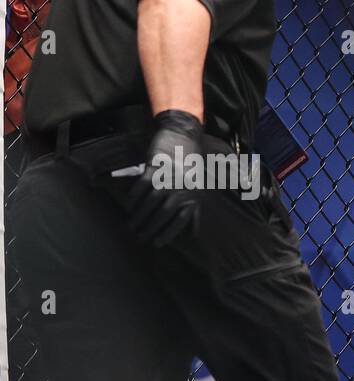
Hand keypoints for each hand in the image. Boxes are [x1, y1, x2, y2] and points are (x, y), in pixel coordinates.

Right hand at [119, 110, 203, 245]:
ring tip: (131, 225)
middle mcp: (181, 189)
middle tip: (139, 237)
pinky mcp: (155, 168)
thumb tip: (192, 232)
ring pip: (151, 202)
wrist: (183, 136)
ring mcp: (167, 178)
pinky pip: (142, 187)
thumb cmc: (190, 165)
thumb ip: (194, 209)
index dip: (168, 233)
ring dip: (139, 216)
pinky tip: (128, 206)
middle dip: (150, 228)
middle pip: (163, 214)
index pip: (180, 221)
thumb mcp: (198, 187)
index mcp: (193, 196)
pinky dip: (134, 198)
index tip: (157, 243)